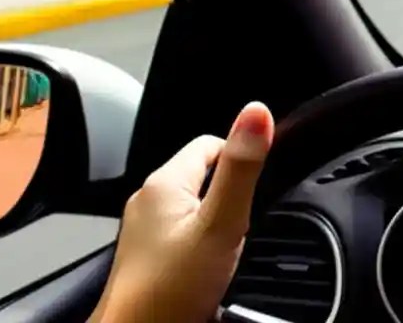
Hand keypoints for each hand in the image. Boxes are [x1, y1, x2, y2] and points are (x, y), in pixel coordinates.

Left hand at [90, 102, 274, 322]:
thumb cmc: (171, 289)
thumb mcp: (221, 223)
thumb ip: (242, 168)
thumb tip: (257, 112)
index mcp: (163, 183)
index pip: (211, 143)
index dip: (240, 160)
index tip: (255, 188)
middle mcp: (148, 202)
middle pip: (204, 177)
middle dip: (230, 198)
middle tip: (239, 228)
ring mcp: (145, 231)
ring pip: (195, 208)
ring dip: (217, 225)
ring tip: (224, 252)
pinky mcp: (148, 258)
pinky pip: (185, 236)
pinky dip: (202, 247)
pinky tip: (209, 269)